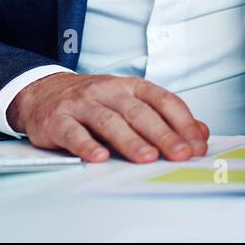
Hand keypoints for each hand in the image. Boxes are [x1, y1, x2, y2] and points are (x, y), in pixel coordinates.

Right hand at [7, 73, 209, 163]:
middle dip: (163, 134)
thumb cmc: (94, 101)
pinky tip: (99, 158)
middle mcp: (109, 91)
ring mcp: (82, 104)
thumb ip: (164, 117)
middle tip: (181, 153)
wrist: (43, 92)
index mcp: (131, 86)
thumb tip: (201, 132)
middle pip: (139, 112)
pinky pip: (73, 132)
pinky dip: (86, 145)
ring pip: (109, 121)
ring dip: (130, 140)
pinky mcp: (58, 119)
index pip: (163, 100)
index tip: (197, 143)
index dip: (183, 122)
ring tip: (147, 157)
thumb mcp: (130, 102)